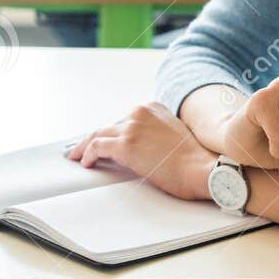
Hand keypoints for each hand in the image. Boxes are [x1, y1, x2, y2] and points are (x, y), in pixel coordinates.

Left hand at [67, 102, 215, 201]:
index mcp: (153, 108)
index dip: (111, 132)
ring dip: (85, 146)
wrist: (201, 169)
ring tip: (77, 156)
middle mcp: (140, 112)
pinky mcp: (125, 145)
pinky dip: (88, 155)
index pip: (123, 119)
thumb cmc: (193, 160)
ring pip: (98, 134)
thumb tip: (139, 147)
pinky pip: (97, 147)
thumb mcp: (173, 135)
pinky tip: (86, 162)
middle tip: (83, 148)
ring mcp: (132, 127)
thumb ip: (154, 134)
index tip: (102, 140)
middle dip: (94, 139)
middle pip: (109, 126)